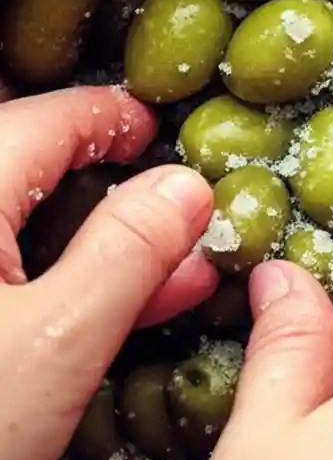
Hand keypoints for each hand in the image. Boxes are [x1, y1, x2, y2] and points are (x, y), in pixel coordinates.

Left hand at [0, 87, 216, 459]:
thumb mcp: (57, 340)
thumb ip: (128, 252)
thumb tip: (188, 187)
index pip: (46, 122)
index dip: (112, 119)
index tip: (160, 128)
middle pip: (27, 170)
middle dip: (109, 182)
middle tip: (176, 203)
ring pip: (18, 231)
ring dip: (98, 243)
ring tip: (174, 268)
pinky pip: (7, 282)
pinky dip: (65, 286)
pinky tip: (121, 309)